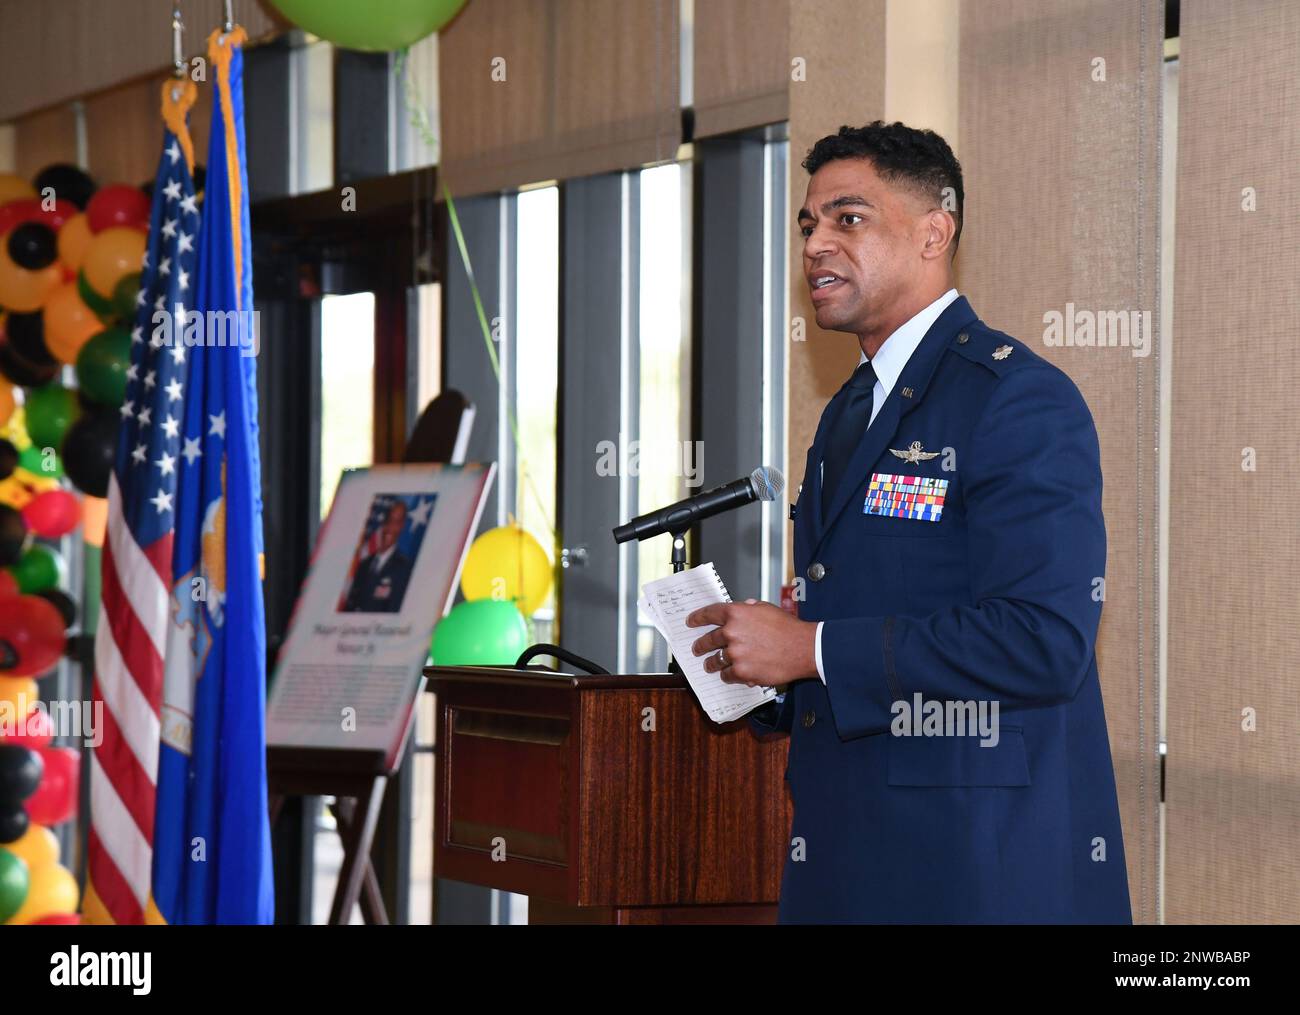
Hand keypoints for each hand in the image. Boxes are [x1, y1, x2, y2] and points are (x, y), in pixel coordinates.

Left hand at [685, 598, 817, 686]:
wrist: (803, 649)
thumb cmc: (789, 628)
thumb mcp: (767, 608)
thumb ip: (750, 608)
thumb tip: (744, 607)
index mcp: (736, 614)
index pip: (708, 614)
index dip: (697, 618)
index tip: (691, 622)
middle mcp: (731, 633)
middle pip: (707, 640)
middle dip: (700, 645)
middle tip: (697, 648)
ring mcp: (735, 654)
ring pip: (715, 661)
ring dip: (711, 663)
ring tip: (709, 665)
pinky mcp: (742, 672)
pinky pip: (727, 675)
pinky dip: (728, 676)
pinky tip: (729, 675)